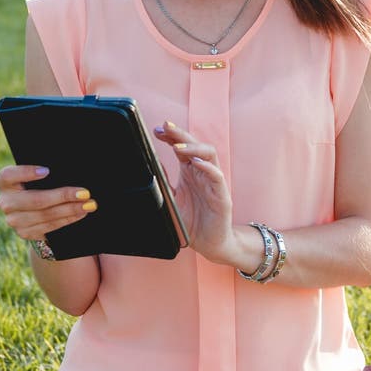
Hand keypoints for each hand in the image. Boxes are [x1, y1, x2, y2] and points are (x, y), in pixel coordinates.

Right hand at [0, 165, 96, 240]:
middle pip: (35, 200)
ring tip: (89, 204)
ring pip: (46, 216)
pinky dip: (68, 219)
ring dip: (70, 210)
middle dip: (63, 196)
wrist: (31, 208)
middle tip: (84, 192)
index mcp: (4, 182)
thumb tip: (69, 167)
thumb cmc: (37, 181)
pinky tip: (81, 213)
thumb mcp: (36, 174)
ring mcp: (14, 220)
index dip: (26, 173)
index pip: (9, 175)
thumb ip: (44, 171)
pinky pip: (50, 227)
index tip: (47, 170)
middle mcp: (6, 202)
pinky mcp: (25, 232)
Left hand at [154, 122, 234, 263]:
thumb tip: (149, 165)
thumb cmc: (191, 221)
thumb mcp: (170, 199)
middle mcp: (202, 171)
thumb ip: (162, 183)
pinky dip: (208, 167)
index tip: (157, 130)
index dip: (171, 136)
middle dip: (180, 134)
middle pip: (194, 144)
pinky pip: (217, 176)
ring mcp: (213, 181)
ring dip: (193, 147)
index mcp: (190, 170)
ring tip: (177, 146)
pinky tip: (197, 162)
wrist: (209, 244)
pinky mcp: (222, 195)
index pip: (181, 146)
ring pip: (209, 154)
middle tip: (166, 126)